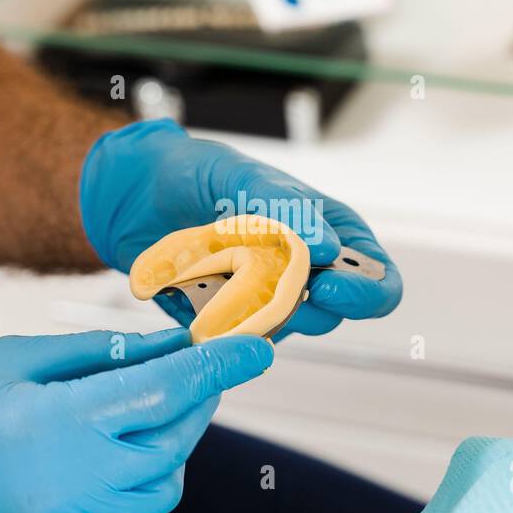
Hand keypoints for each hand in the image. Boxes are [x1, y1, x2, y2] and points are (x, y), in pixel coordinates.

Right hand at [0, 328, 271, 512]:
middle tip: (199, 372)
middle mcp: (70, 489)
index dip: (217, 366)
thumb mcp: (15, 357)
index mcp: (55, 426)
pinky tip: (114, 464)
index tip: (258, 348)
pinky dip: (144, 492)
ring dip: (169, 450)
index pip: (164, 392)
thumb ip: (100, 354)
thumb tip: (170, 345)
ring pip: (165, 490)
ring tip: (139, 419)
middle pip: (173, 441)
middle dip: (195, 401)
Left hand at [79, 119, 401, 339]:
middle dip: (300, 302)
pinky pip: (230, 338)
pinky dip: (210, 317)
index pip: (378, 280)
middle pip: (330, 315)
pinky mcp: (225, 322)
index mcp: (329, 233)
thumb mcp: (242, 176)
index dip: (366, 294)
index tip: (329, 286)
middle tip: (264, 282)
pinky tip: (187, 287)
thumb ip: (286, 209)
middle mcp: (305, 274)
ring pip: (279, 330)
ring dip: (247, 305)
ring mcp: (266, 302)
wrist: (134, 193)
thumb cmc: (199, 173)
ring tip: (209, 268)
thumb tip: (326, 245)